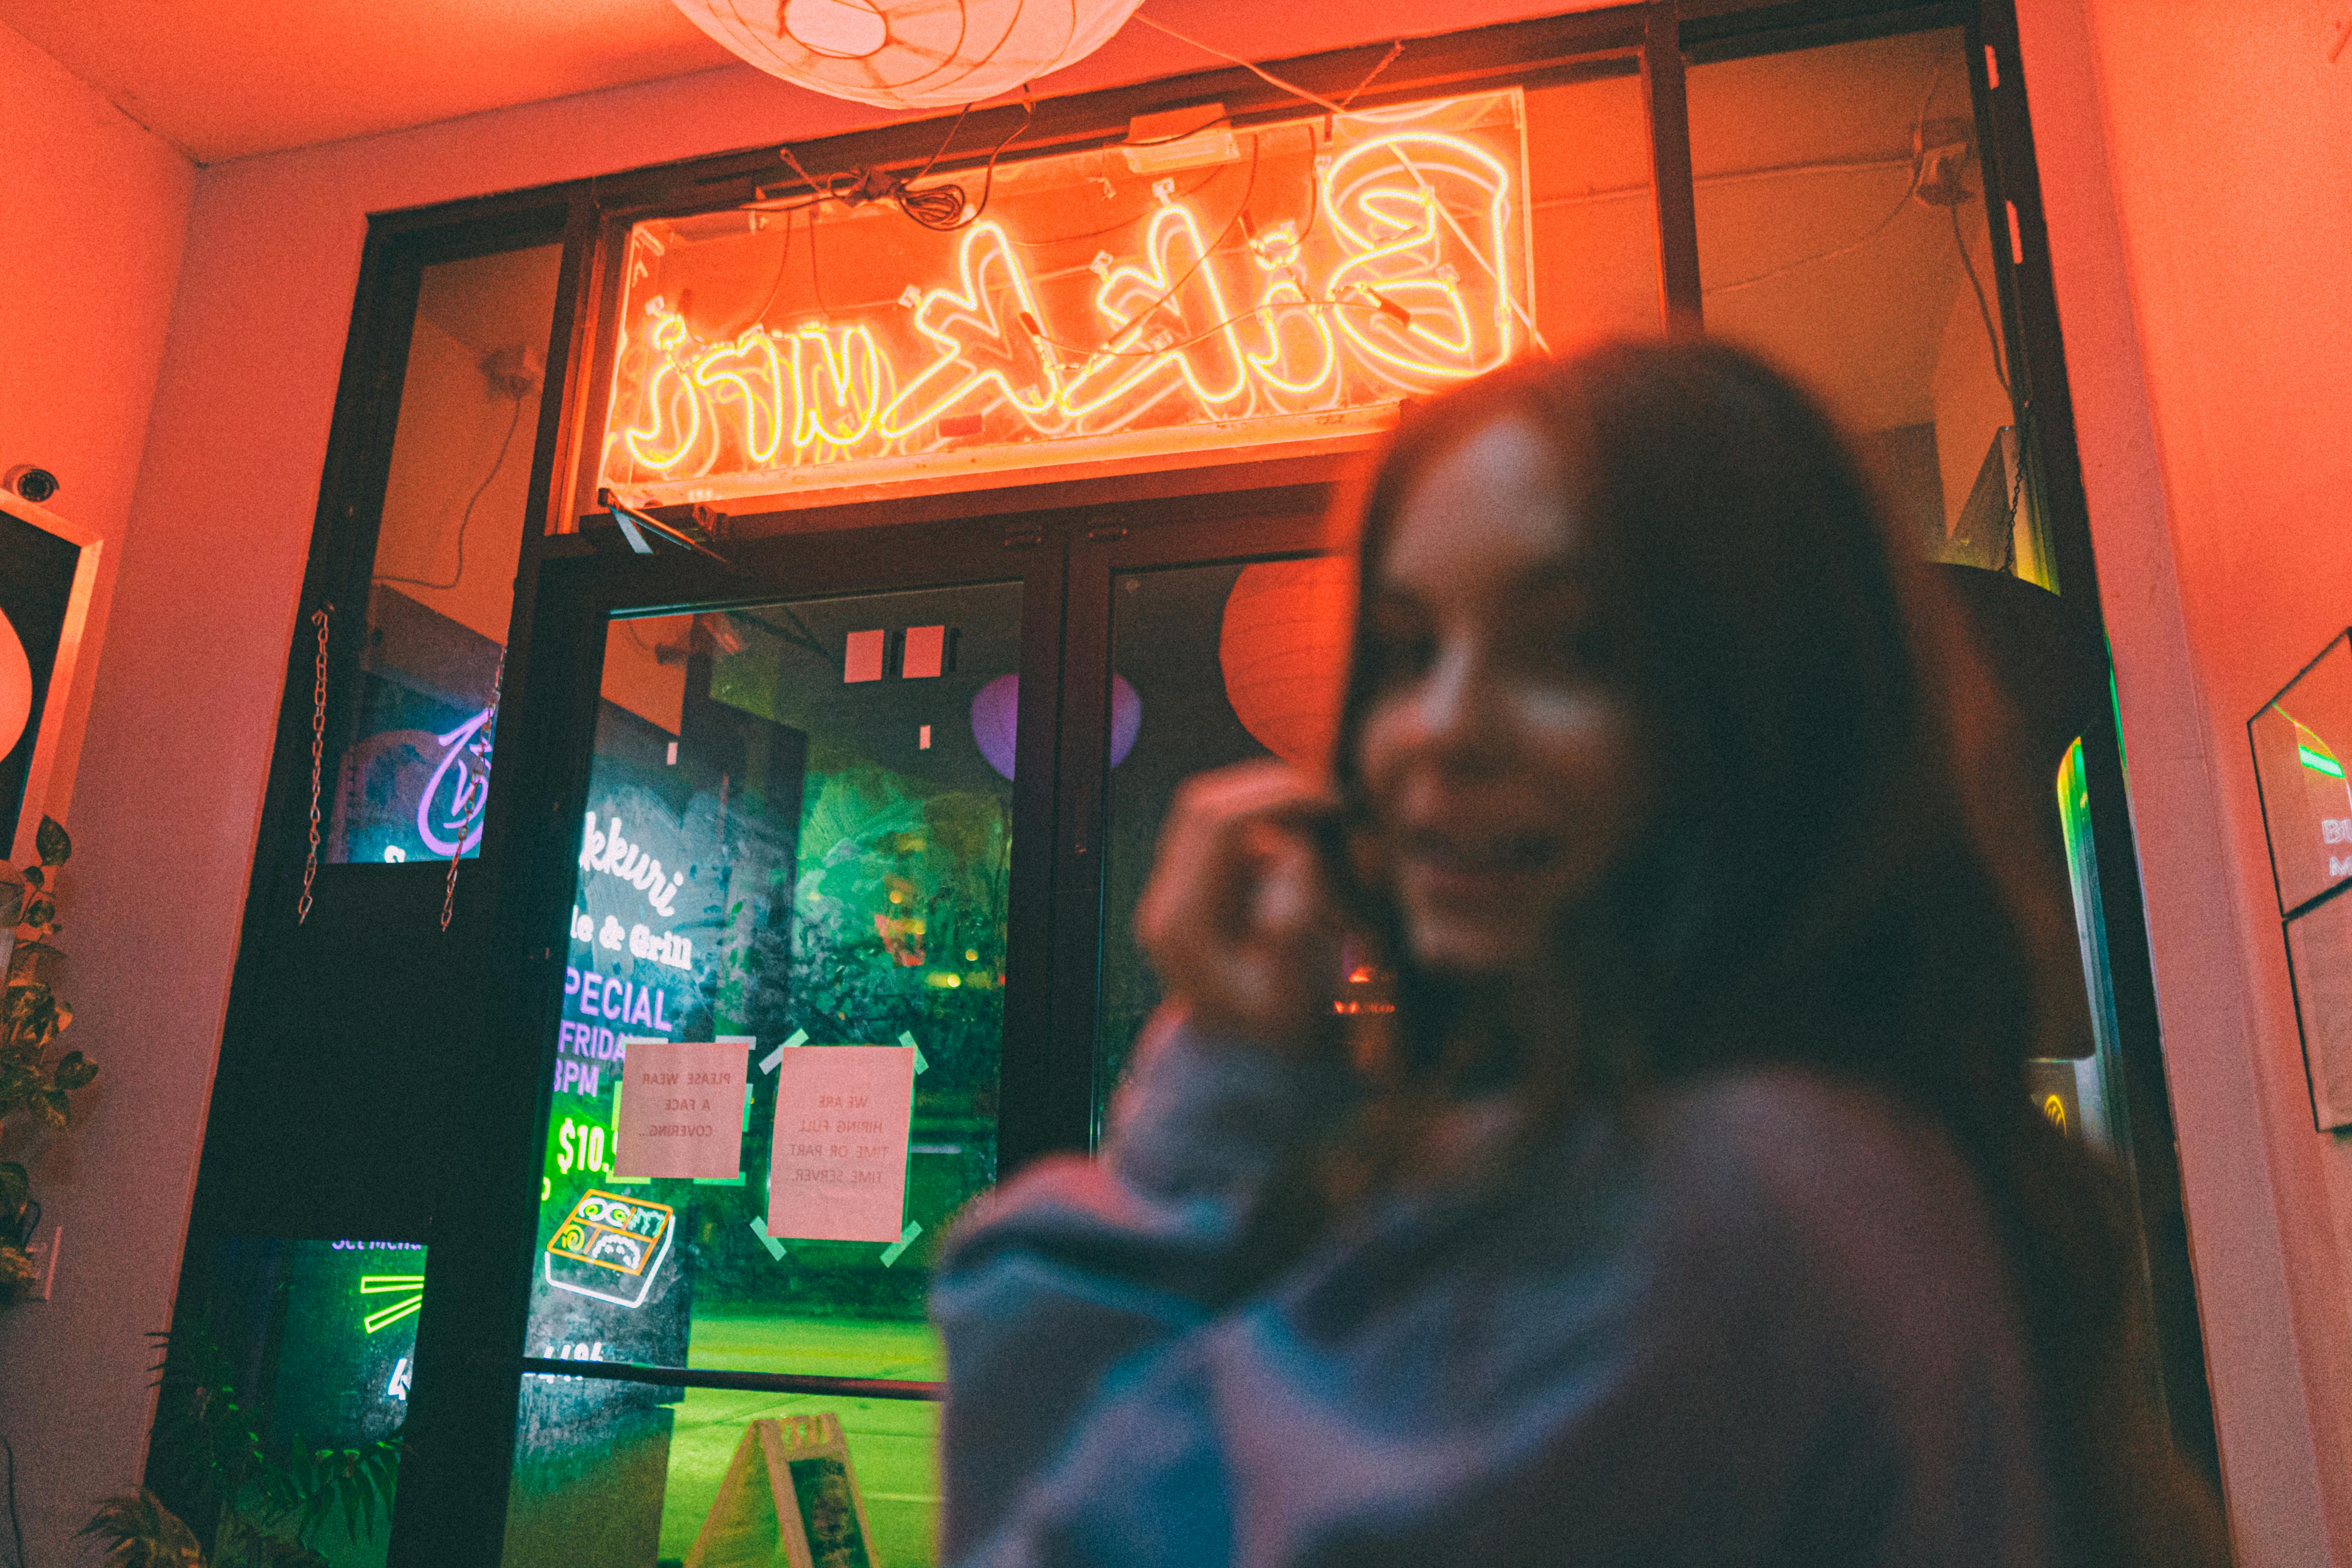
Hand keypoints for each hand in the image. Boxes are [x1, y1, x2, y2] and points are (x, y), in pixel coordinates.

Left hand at [1135, 761, 1344, 1055]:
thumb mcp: (1296, 999)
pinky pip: (1225, 840)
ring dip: (1269, 810)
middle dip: (1271, 790)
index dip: (1278, 797)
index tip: (1336, 804)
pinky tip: (1307, 853)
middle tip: (1333, 802)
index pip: (1217, 822)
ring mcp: (1173, 897)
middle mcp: (1164, 904)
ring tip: (1325, 825)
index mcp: (1182, 924)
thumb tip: (1291, 858)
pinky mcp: (1192, 896)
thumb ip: (1292, 928)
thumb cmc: (1283, 1042)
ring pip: (1212, 815)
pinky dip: (1266, 831)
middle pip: (1204, 805)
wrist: (1252, 1075)